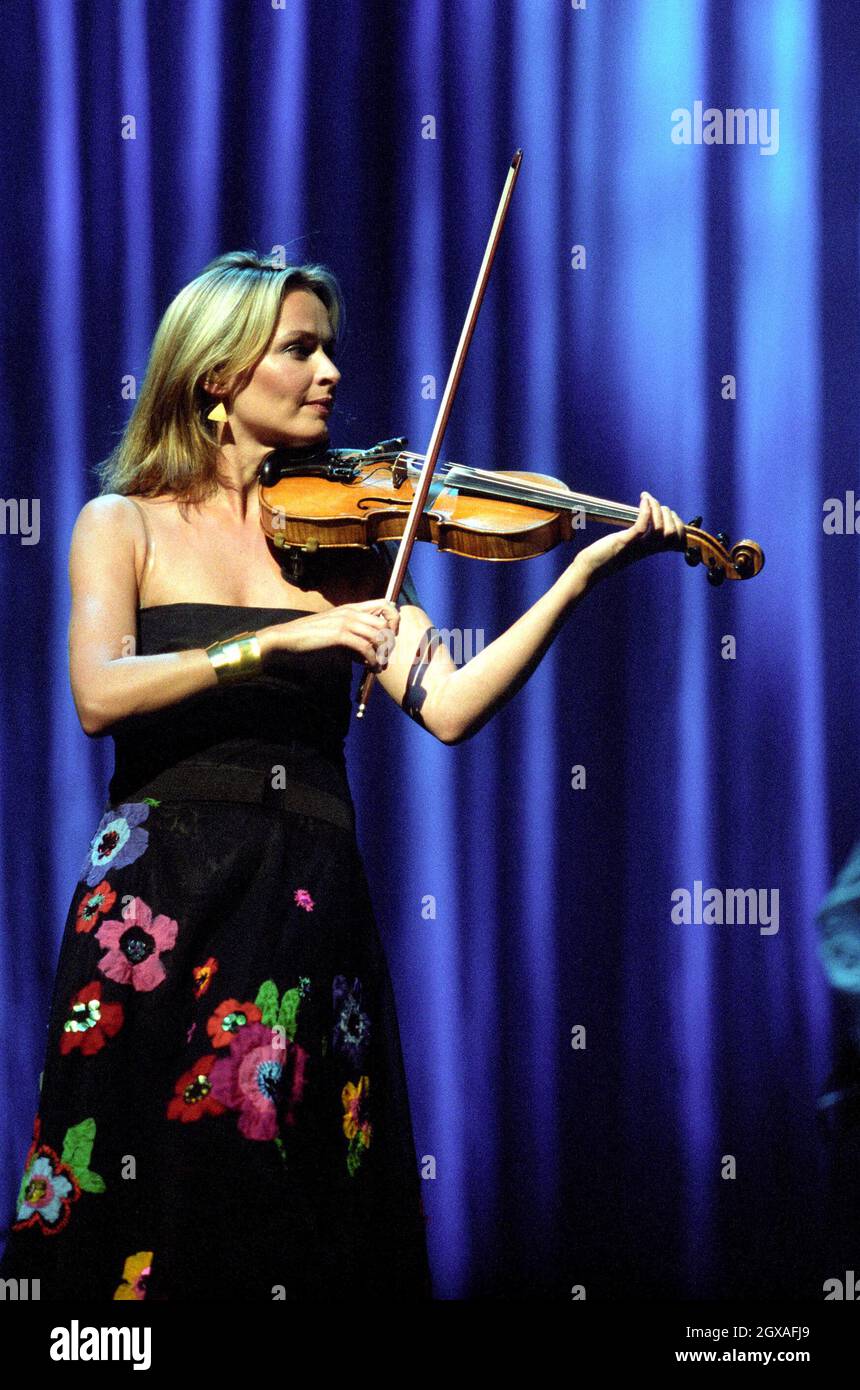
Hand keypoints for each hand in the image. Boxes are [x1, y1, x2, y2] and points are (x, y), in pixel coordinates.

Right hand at [260, 598, 399, 670]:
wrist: (287, 637)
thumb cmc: (309, 636)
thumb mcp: (334, 631)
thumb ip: (352, 636)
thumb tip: (369, 652)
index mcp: (351, 608)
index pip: (385, 604)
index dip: (393, 620)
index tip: (390, 637)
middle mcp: (351, 611)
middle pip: (386, 622)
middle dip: (389, 642)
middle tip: (384, 657)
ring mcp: (345, 622)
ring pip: (378, 635)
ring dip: (382, 654)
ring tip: (378, 666)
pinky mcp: (339, 635)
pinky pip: (365, 647)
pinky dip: (371, 660)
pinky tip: (369, 667)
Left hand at [574, 492, 686, 584]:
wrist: (590, 567)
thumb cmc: (608, 554)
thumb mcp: (630, 544)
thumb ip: (641, 535)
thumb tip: (647, 517)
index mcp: (651, 550)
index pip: (678, 542)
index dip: (680, 526)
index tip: (669, 513)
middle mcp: (647, 549)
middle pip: (672, 535)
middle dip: (670, 515)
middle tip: (656, 504)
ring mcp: (636, 546)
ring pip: (660, 530)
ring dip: (658, 509)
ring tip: (649, 499)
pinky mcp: (624, 542)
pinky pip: (641, 526)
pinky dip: (645, 510)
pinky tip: (643, 499)